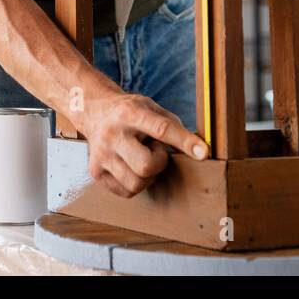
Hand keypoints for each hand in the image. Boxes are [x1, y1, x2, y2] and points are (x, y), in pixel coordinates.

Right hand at [78, 88, 209, 197]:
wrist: (95, 112)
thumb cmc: (130, 112)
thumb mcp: (151, 107)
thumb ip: (173, 126)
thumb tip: (199, 150)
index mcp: (130, 113)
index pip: (162, 129)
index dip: (185, 142)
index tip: (203, 153)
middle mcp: (112, 134)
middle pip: (146, 165)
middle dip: (160, 162)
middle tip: (155, 149)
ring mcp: (101, 155)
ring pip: (137, 183)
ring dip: (148, 175)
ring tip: (142, 157)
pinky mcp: (96, 171)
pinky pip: (127, 192)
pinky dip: (136, 183)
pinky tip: (132, 166)